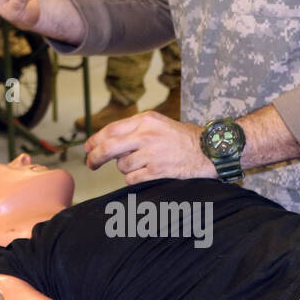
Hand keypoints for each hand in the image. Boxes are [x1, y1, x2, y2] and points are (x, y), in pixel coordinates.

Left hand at [84, 112, 216, 183]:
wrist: (212, 149)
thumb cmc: (184, 138)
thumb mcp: (159, 124)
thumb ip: (135, 130)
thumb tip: (107, 142)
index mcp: (145, 120)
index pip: (110, 130)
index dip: (94, 140)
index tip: (88, 148)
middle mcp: (146, 135)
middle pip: (108, 148)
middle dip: (95, 157)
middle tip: (91, 164)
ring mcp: (152, 154)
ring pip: (122, 166)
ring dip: (125, 168)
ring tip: (142, 164)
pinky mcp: (158, 171)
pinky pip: (133, 178)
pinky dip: (134, 179)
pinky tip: (145, 174)